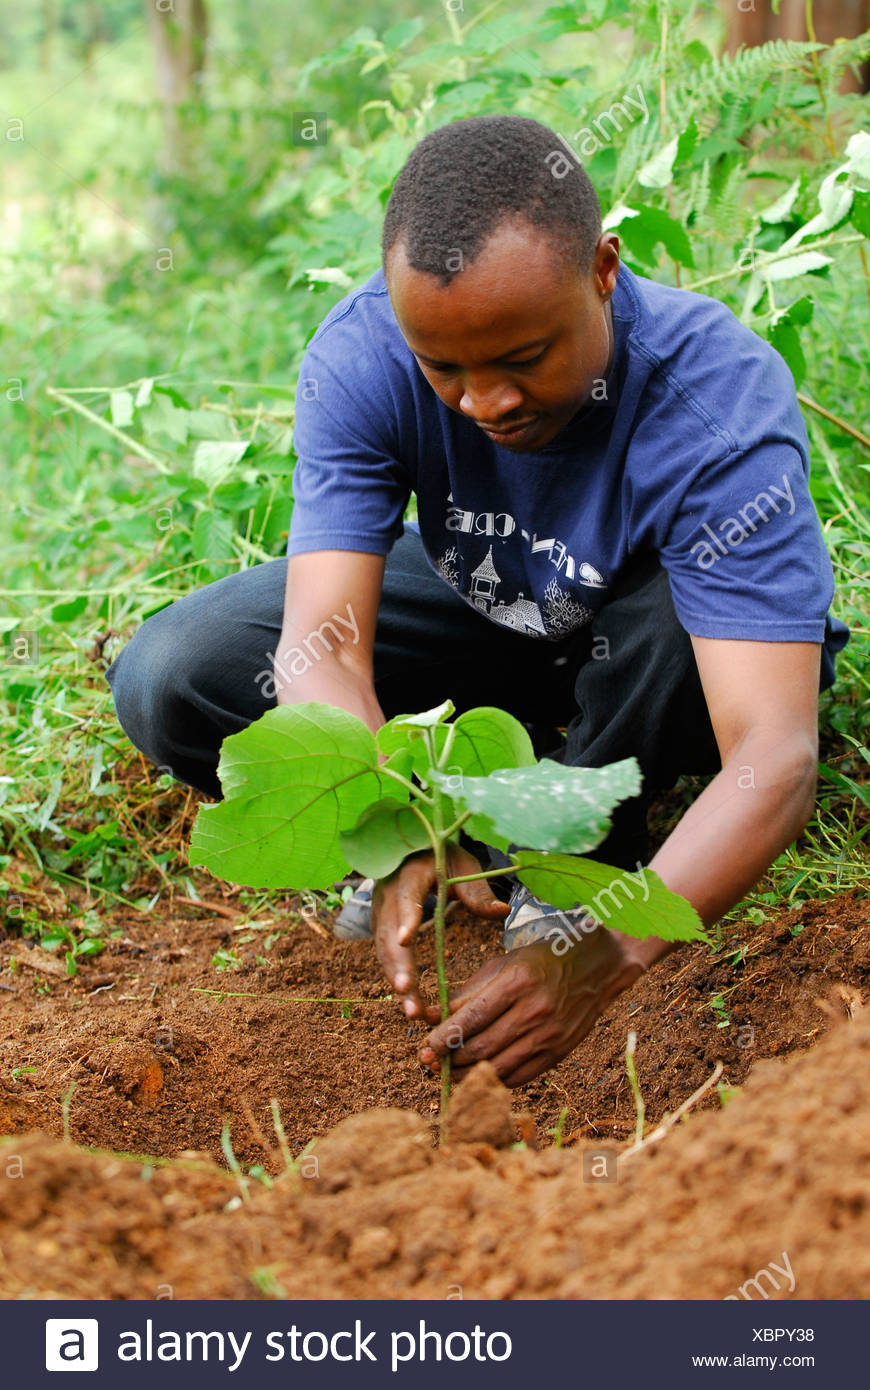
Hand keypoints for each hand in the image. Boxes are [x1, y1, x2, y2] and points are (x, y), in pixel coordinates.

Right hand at [372, 845, 508, 1021]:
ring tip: (412, 1010)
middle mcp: (388, 896)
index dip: (406, 917)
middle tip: (409, 992)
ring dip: (397, 980)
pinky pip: (387, 956)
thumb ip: (477, 890)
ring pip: (385, 951)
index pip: (406, 896)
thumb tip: (502, 912)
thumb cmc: (441, 855)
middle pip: (389, 933)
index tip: (407, 939)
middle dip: (399, 965)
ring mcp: (381, 913)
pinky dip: (397, 979)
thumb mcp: (462, 865)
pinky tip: (411, 1003)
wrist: (410, 848)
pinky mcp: (382, 928)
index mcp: (409, 874)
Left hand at [418, 924, 649, 1086]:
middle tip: (430, 1061)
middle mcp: (535, 1011)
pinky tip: (479, 1076)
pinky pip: (520, 1076)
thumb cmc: (543, 959)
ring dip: (468, 1075)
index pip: (473, 1018)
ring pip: (499, 1067)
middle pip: (483, 1047)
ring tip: (449, 1072)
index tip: (426, 1046)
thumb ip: (469, 992)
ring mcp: (550, 1035)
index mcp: (518, 983)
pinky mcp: (559, 1052)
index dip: (445, 1037)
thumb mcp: (504, 964)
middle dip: (451, 1059)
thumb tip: (433, 1016)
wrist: (599, 966)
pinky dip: (495, 1080)